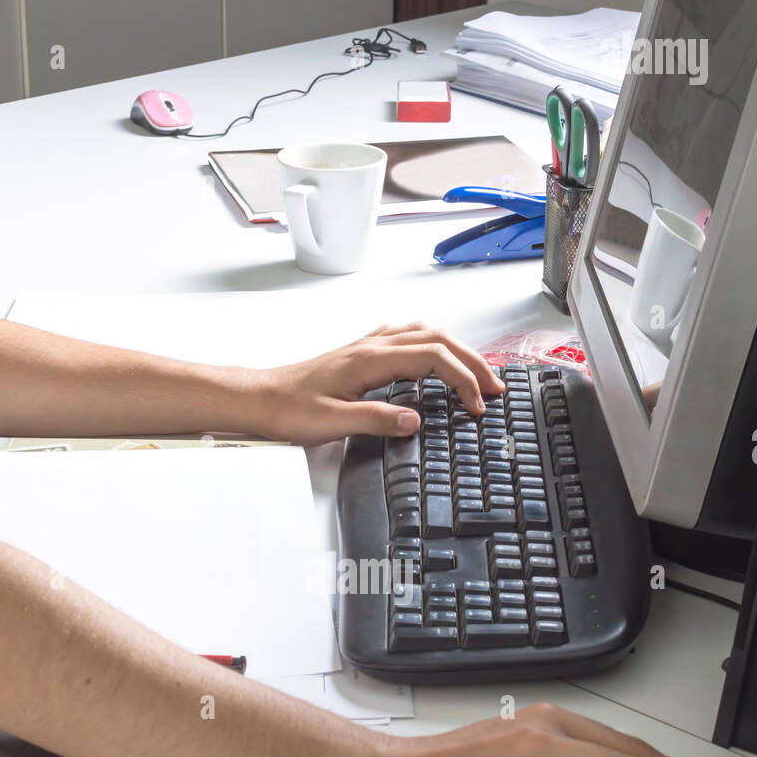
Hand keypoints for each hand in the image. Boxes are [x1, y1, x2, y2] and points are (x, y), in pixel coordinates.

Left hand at [256, 322, 503, 445]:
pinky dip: (435, 347)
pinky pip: (409, 338)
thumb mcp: (332, 422)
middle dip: (473, 362)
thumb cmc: (288, 409)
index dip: (462, 379)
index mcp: (371, 358)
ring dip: (457, 351)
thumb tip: (415, 420)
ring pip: (426, 334)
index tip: (477, 404)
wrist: (259, 398)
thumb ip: (376, 420)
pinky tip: (437, 360)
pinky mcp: (362, 354)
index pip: (434, 358)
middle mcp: (373, 345)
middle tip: (496, 387)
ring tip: (477, 374)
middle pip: (439, 340)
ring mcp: (368, 346)